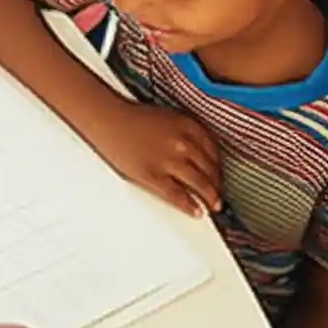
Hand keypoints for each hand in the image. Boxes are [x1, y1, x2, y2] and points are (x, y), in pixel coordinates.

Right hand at [87, 101, 220, 216]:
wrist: (107, 120)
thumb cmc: (132, 118)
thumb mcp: (169, 117)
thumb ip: (187, 133)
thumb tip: (199, 154)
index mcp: (188, 126)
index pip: (214, 150)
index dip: (219, 165)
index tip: (219, 173)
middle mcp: (182, 143)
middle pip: (209, 169)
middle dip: (216, 183)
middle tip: (219, 192)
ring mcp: (169, 161)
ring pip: (199, 184)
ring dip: (209, 197)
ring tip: (212, 204)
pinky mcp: (154, 176)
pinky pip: (178, 195)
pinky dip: (189, 205)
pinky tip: (195, 210)